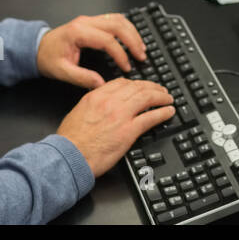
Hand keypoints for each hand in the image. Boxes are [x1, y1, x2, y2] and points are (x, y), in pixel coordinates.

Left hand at [37, 13, 148, 89]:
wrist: (37, 47)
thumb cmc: (48, 57)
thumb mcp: (61, 72)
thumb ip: (82, 77)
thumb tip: (101, 83)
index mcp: (78, 32)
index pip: (107, 40)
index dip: (120, 54)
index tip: (127, 67)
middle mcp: (86, 22)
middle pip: (117, 25)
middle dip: (133, 40)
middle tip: (141, 55)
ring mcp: (90, 20)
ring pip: (119, 19)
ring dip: (132, 32)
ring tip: (141, 47)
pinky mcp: (93, 22)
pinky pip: (115, 19)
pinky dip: (127, 28)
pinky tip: (132, 38)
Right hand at [57, 79, 173, 176]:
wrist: (69, 156)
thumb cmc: (70, 140)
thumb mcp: (78, 112)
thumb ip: (92, 104)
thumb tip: (101, 104)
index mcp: (97, 96)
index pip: (122, 82)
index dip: (136, 83)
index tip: (141, 86)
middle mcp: (110, 102)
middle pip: (138, 87)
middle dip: (152, 87)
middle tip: (160, 89)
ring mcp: (121, 115)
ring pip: (147, 97)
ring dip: (161, 96)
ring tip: (168, 98)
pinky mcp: (129, 131)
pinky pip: (150, 117)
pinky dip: (162, 112)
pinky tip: (168, 112)